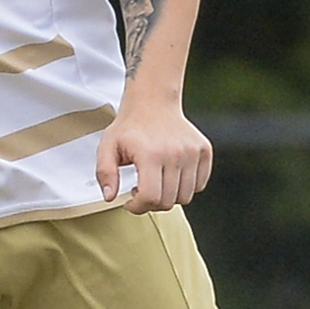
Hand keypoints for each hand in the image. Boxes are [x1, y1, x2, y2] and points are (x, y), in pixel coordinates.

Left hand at [95, 102, 212, 213]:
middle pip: (168, 201)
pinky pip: (199, 185)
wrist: (153, 101)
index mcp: (150, 154)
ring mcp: (193, 152)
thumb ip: (105, 173)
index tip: (130, 202)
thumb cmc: (130, 125)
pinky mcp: (204, 151)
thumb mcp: (107, 146)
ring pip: (185, 196)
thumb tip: (110, 196)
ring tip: (156, 183)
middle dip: (152, 203)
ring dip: (169, 196)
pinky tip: (171, 176)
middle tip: (142, 191)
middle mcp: (175, 153)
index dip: (138, 207)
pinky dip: (186, 187)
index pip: (150, 197)